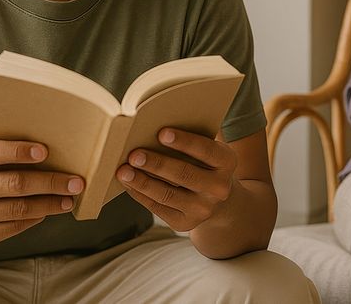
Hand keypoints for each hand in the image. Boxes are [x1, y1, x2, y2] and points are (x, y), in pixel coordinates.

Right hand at [0, 140, 83, 253]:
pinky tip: (48, 210)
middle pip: (13, 184)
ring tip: (69, 198)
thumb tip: (46, 150)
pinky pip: (13, 227)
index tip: (45, 152)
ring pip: (18, 209)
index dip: (19, 151)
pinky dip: (35, 218)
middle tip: (75, 181)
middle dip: (50, 182)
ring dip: (49, 203)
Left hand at [117, 128, 237, 232]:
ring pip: (167, 194)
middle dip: (156, 164)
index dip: (184, 142)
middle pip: (184, 174)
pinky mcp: (185, 223)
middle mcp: (219, 188)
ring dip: (142, 182)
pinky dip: (140, 194)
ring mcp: (203, 209)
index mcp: (227, 162)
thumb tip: (154, 126)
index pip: (207, 150)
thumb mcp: (208, 150)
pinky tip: (128, 184)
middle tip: (134, 155)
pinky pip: (158, 208)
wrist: (217, 200)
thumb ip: (192, 137)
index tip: (161, 133)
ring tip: (123, 171)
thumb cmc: (204, 163)